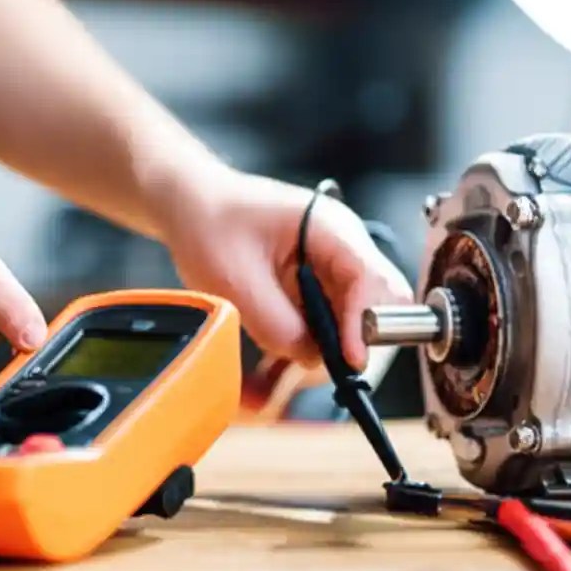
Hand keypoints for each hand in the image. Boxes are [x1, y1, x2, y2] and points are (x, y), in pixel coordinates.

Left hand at [164, 169, 412, 370]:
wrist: (190, 206)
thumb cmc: (210, 224)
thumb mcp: (236, 281)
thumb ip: (278, 325)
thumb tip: (310, 357)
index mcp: (328, 228)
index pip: (371, 279)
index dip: (364, 323)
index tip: (349, 358)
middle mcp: (341, 245)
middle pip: (379, 302)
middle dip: (354, 339)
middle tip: (318, 364)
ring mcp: (332, 264)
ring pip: (356, 318)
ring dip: (330, 344)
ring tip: (287, 357)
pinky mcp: (318, 282)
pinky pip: (332, 321)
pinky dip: (315, 340)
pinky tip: (283, 344)